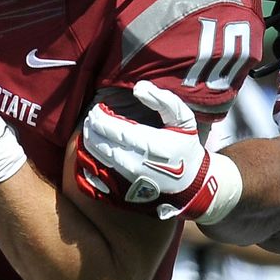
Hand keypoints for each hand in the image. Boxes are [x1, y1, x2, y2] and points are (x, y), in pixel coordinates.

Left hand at [79, 81, 240, 222]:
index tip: (97, 109)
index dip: (99, 116)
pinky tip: (92, 151)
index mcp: (148, 144)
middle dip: (91, 126)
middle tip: (92, 117)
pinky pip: (96, 175)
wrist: (191, 185)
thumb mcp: (184, 119)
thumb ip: (164, 99)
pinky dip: (88, 161)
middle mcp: (134, 162)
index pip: (111, 127)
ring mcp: (126, 179)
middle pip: (98, 141)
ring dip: (89, 140)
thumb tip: (138, 88)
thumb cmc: (186, 148)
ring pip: (95, 156)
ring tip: (91, 130)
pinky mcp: (121, 191)